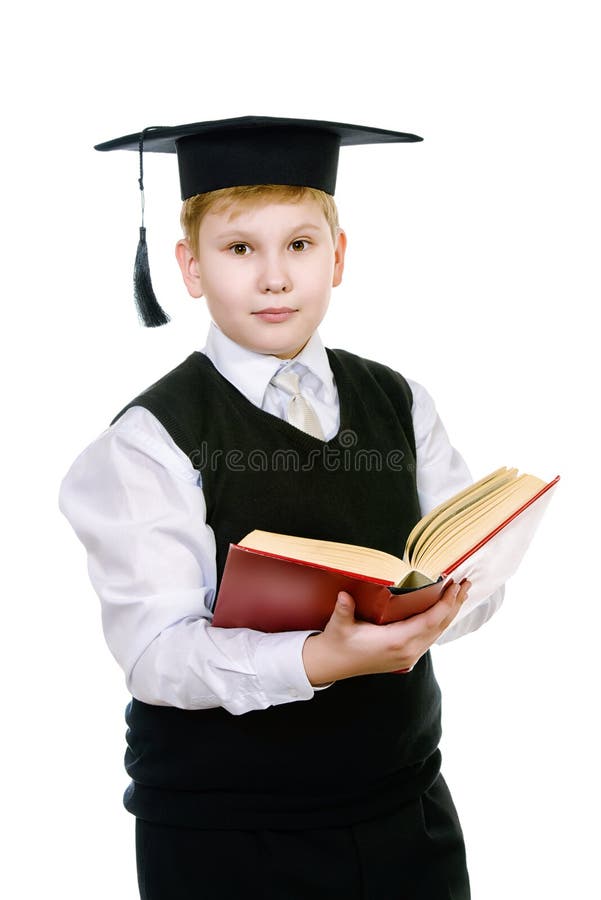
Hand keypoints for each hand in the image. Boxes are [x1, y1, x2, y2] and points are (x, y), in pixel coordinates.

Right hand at [302, 579, 470, 685]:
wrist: (334, 663)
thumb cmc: (338, 643)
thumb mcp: (339, 625)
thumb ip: (344, 610)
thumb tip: (343, 596)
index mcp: (396, 642)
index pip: (429, 621)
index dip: (444, 603)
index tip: (454, 585)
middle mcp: (408, 650)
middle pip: (440, 625)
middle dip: (455, 604)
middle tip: (466, 583)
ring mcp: (410, 655)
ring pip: (438, 632)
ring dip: (450, 612)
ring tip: (461, 593)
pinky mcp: (408, 655)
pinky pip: (431, 636)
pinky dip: (441, 621)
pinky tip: (444, 611)